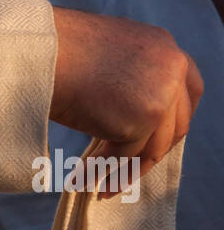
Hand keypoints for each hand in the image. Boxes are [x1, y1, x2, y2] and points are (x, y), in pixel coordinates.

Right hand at [50, 10, 202, 179]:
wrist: (40, 49)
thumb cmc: (58, 48)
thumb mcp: (111, 51)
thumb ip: (133, 73)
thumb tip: (134, 108)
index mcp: (164, 45)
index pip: (190, 89)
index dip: (176, 117)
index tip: (159, 137)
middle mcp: (171, 67)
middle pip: (176, 124)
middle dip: (151, 150)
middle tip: (127, 168)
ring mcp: (161, 94)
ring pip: (151, 147)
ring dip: (126, 170)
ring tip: (101, 183)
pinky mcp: (141, 120)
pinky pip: (124, 156)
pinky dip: (103, 171)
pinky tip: (82, 179)